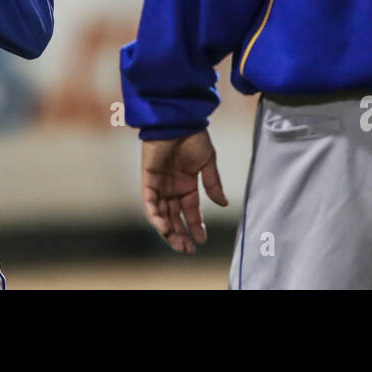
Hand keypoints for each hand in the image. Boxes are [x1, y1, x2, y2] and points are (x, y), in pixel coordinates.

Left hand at [140, 130, 228, 252]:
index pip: (190, 211)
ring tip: (179, 244)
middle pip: (174, 217)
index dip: (196, 226)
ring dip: (169, 231)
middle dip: (181, 234)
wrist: (179, 121)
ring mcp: (160, 185)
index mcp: (187, 185)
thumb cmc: (194, 138)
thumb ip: (213, 184)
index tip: (202, 240)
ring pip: (162, 215)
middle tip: (188, 249)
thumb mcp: (208, 163)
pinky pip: (150, 203)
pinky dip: (156, 217)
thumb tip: (223, 204)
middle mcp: (172, 188)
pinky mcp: (148, 180)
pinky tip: (165, 228)